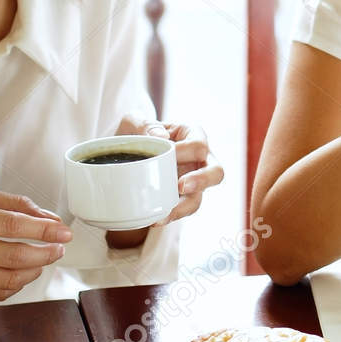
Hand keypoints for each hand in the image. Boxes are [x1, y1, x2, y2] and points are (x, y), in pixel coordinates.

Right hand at [0, 188, 71, 302]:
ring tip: (43, 259)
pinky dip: (16, 285)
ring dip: (35, 271)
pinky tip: (23, 273)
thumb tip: (46, 216)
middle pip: (13, 255)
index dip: (43, 230)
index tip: (64, 231)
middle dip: (45, 253)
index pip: (11, 224)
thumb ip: (8, 203)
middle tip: (59, 248)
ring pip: (7, 279)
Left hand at [105, 117, 223, 246]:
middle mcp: (199, 160)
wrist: (124, 153)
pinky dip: (170, 216)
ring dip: (183, 207)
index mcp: (193, 135)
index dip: (184, 152)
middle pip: (216, 173)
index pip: (198, 145)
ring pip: (199, 198)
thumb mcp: (134, 122)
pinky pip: (182, 211)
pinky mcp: (180, 198)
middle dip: (201, 180)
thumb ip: (145, 125)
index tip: (165, 154)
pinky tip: (154, 219)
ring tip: (163, 215)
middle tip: (181, 186)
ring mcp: (192, 182)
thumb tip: (162, 137)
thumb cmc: (135, 133)